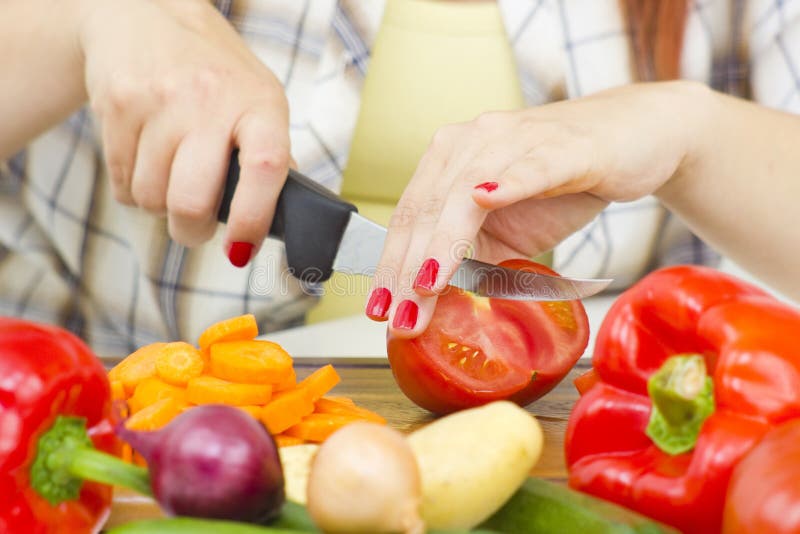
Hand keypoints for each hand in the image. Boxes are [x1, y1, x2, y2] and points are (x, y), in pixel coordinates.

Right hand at [81, 0, 288, 261]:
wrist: (147, 15)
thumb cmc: (215, 71)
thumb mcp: (259, 100)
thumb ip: (271, 155)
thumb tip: (281, 218)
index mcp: (259, 103)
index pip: (266, 168)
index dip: (253, 219)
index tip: (241, 250)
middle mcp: (209, 100)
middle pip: (191, 201)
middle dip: (192, 232)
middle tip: (197, 227)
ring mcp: (159, 101)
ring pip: (151, 200)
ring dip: (161, 207)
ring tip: (172, 178)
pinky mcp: (116, 105)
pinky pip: (122, 185)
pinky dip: (135, 189)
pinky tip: (148, 161)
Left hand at [366, 81, 713, 336]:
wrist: (631, 141)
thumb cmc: (562, 182)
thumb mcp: (505, 227)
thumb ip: (471, 255)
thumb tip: (436, 304)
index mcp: (450, 158)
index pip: (409, 216)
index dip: (390, 263)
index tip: (379, 309)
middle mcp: (472, 139)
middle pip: (428, 207)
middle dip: (409, 268)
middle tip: (399, 316)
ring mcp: (515, 137)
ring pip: (466, 192)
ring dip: (444, 240)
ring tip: (427, 285)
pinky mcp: (563, 146)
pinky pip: (530, 165)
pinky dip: (507, 183)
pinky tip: (486, 200)